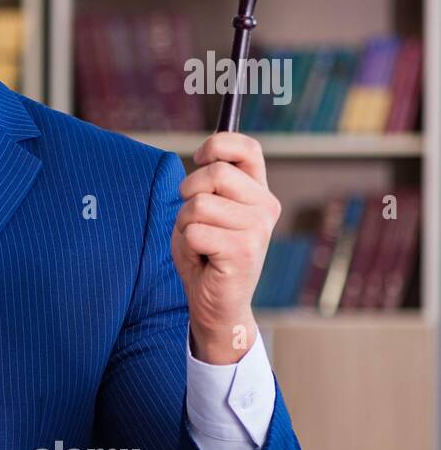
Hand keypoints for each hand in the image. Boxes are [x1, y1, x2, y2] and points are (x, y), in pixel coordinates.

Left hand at [171, 132, 280, 364]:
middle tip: (191, 218)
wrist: (217, 304)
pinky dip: (186, 245)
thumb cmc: (206, 254)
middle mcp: (265, 207)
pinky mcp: (242, 250)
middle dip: (188, 192)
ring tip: (199, 243)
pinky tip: (201, 259)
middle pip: (216, 173)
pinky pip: (194, 232)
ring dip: (185, 224)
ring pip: (199, 204)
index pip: (247, 148)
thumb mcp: (207, 211)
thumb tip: (205, 156)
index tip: (198, 158)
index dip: (217, 144)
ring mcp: (257, 229)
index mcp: (258, 192)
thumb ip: (209, 185)